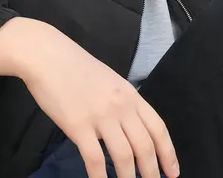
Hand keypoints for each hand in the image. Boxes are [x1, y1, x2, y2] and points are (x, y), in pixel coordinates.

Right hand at [0, 18, 178, 177]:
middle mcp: (121, 106)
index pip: (158, 128)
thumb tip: (130, 128)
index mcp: (130, 94)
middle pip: (145, 146)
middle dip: (152, 172)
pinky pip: (95, 160)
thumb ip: (122, 103)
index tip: (173, 172)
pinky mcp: (78, 126)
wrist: (49, 57)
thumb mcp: (110, 80)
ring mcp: (100, 116)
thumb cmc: (77, 67)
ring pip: (124, 156)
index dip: (168, 153)